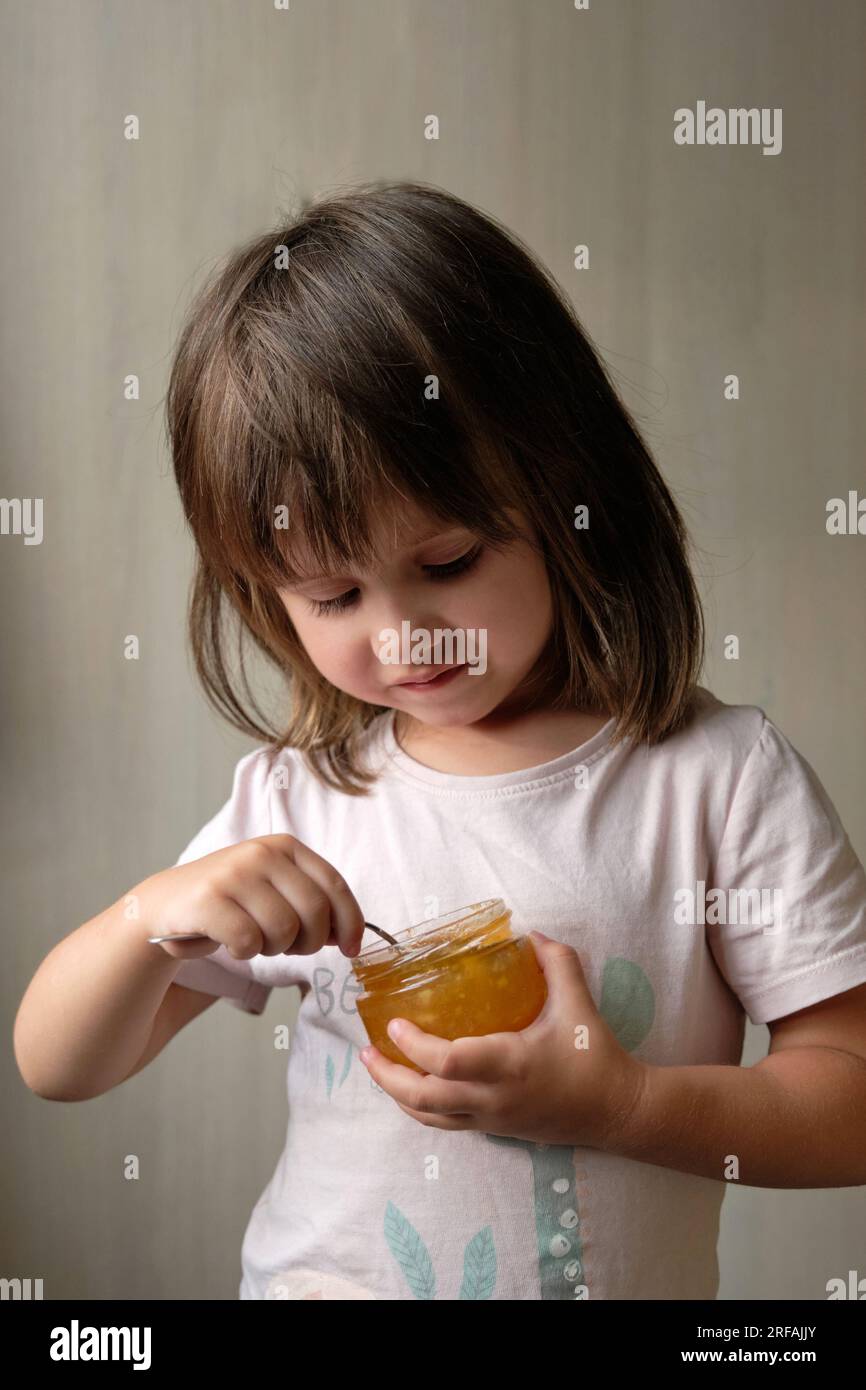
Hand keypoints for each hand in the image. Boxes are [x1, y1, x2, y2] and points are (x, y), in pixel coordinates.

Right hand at [132, 834, 365, 960]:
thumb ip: (312, 903)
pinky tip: (230, 942)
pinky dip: (243, 953)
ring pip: (284, 931)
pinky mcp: (208, 899)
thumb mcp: (276, 890)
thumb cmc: (231, 902)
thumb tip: (350, 935)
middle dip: (308, 943)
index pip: (335, 885)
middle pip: (315, 913)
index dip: (351, 922)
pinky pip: (248, 942)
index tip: (352, 949)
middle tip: (286, 947)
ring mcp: (234, 873)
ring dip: (273, 949)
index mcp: (286, 846)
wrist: (167, 903)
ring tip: (253, 939)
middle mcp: (262, 853)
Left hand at [359, 931, 648, 1148]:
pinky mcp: (494, 1128)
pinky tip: (409, 1086)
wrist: (617, 1111)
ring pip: (430, 1118)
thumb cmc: (595, 1055)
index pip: (449, 1062)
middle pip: (425, 1099)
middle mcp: (494, 1098)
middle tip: (366, 1051)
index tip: (395, 1023)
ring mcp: (491, 1119)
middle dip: (388, 1078)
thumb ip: (557, 962)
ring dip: (397, 1094)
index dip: (415, 1046)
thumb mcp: (579, 1003)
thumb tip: (530, 933)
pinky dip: (420, 1107)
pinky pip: (446, 1124)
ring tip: (377, 1067)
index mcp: (510, 1064)